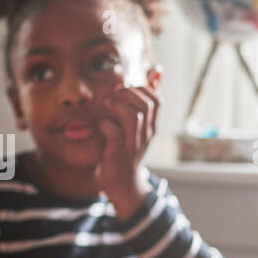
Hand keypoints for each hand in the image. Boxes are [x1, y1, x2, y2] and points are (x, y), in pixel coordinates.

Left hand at [95, 77, 162, 220]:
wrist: (123, 183)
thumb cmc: (127, 150)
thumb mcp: (139, 127)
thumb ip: (144, 103)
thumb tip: (156, 73)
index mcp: (151, 127)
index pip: (157, 101)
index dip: (144, 88)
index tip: (129, 84)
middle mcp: (145, 134)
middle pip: (147, 106)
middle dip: (131, 93)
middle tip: (116, 88)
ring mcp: (132, 144)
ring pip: (134, 118)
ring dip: (119, 106)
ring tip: (106, 102)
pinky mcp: (118, 153)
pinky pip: (115, 134)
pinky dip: (106, 125)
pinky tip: (100, 123)